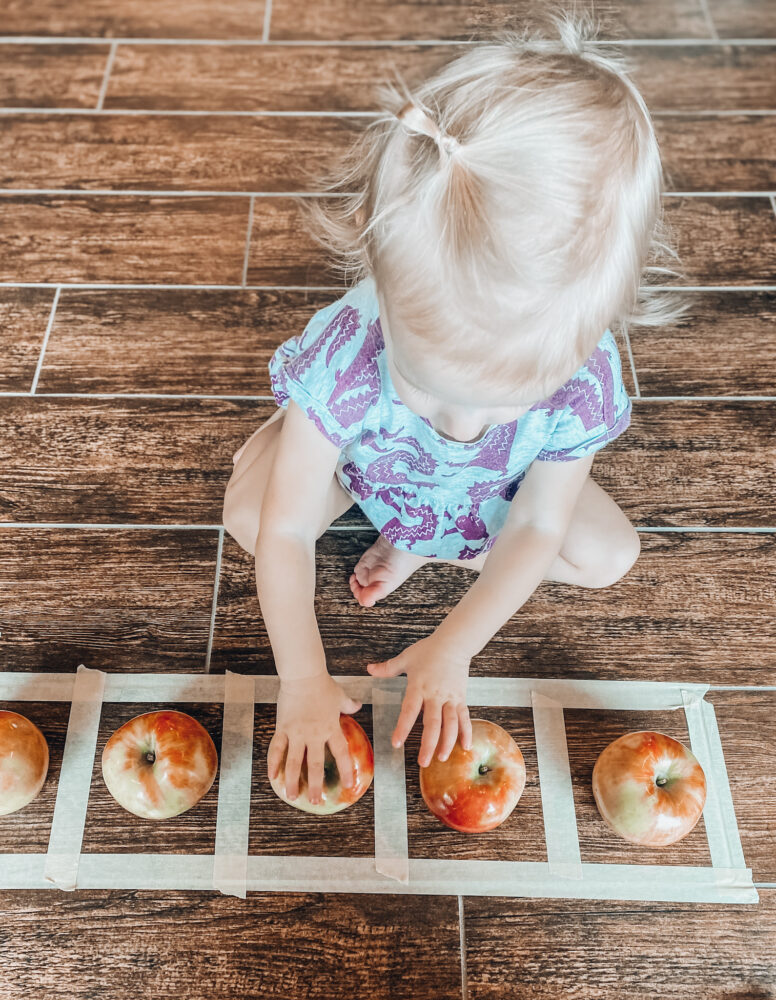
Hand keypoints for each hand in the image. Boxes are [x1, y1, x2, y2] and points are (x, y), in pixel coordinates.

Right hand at [267, 672, 361, 803]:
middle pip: (316, 765)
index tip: (348, 786)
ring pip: (295, 762)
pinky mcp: (283, 728)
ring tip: (292, 796)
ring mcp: (297, 732)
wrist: (303, 675)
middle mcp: (314, 734)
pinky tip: (272, 776)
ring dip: (293, 781)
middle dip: (316, 785)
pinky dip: (274, 762)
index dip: (345, 771)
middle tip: (316, 802)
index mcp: (331, 728)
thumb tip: (358, 705)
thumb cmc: (323, 685)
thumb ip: (349, 704)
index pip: (341, 754)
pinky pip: (277, 748)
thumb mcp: (340, 696)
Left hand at [366, 635, 472, 766]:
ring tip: (442, 758)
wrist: (454, 643)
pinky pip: (464, 717)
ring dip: (448, 742)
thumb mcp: (406, 658)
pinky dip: (467, 732)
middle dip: (428, 744)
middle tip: (422, 762)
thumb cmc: (429, 650)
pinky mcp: (461, 698)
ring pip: (451, 723)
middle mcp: (435, 695)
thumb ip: (388, 668)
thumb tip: (369, 669)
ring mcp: (450, 697)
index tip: (396, 743)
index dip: (403, 727)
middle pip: (433, 723)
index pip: (409, 710)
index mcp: (418, 686)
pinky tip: (465, 746)